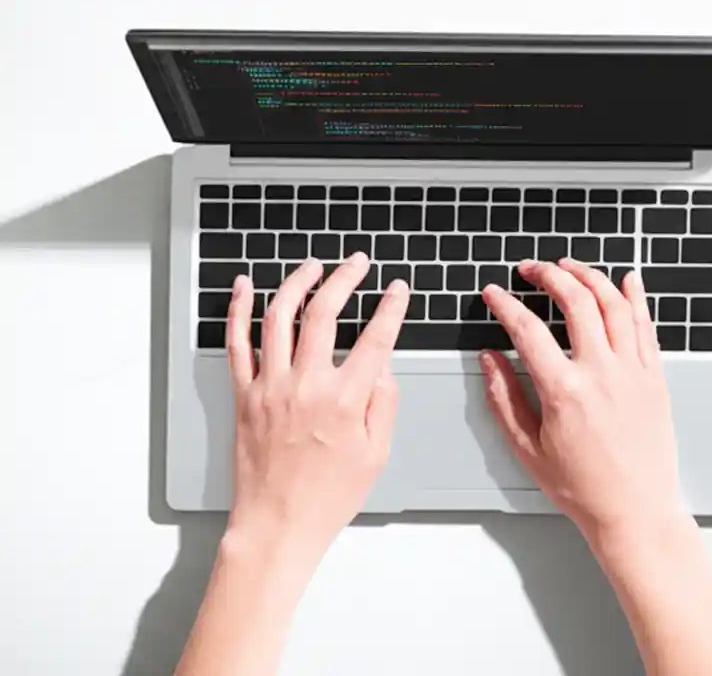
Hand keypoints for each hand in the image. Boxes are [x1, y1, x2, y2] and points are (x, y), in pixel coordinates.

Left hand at [225, 254, 407, 558]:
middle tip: (357, 264)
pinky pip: (236, 342)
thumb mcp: (376, 455)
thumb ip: (384, 404)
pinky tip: (244, 286)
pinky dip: (238, 309)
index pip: (375, 338)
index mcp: (345, 401)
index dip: (391, 307)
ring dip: (297, 282)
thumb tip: (382, 367)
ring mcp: (269, 387)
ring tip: (313, 266)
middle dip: (345, 279)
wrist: (276, 525)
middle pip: (325, 313)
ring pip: (280, 316)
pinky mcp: (243, 395)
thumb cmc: (327, 498)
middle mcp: (305, 386)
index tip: (398, 290)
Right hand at [479, 259, 685, 544]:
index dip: (506, 305)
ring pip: (614, 305)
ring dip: (590, 276)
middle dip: (549, 276)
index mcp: (564, 392)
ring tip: (570, 266)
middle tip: (531, 269)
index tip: (494, 293)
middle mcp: (601, 374)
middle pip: (575, 302)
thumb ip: (504, 399)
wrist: (635, 510)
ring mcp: (633, 373)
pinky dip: (636, 298)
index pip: (528, 330)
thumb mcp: (528, 450)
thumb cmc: (584, 488)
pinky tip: (627, 280)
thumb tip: (489, 360)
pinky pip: (646, 326)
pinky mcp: (655, 378)